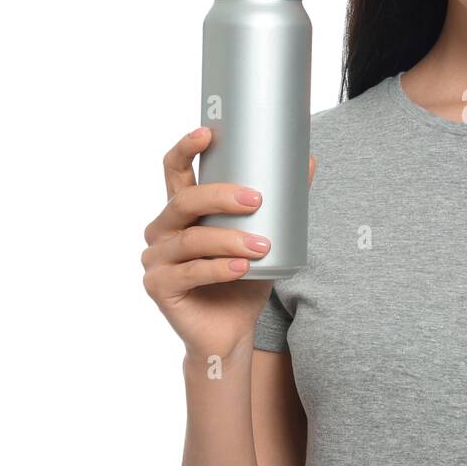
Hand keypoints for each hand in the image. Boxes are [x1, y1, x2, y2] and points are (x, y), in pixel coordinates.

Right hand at [142, 127, 315, 358]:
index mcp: (182, 211)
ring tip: (262, 245)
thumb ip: (281, 203)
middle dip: (221, 196)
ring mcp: (156, 259)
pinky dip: (218, 269)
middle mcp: (163, 230)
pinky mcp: (158, 287)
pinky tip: (241, 268)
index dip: (185, 149)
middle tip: (257, 199)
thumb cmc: (244, 279)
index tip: (207, 132)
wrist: (231, 332)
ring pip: (191, 240)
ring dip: (229, 239)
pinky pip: (189, 273)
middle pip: (184, 201)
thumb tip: (310, 160)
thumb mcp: (265, 235)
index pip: (175, 171)